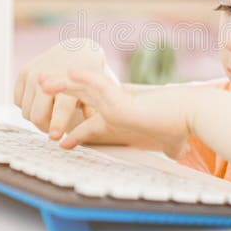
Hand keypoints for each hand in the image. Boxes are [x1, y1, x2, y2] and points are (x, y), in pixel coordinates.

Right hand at [14, 38, 117, 138]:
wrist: (76, 50)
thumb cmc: (87, 75)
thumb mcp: (94, 90)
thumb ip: (90, 108)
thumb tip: (87, 124)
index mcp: (67, 83)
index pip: (60, 109)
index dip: (56, 125)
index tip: (54, 137)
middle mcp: (47, 78)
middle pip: (37, 116)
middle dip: (44, 127)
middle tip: (53, 130)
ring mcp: (32, 74)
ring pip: (26, 111)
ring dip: (36, 118)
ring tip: (48, 114)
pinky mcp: (23, 72)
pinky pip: (18, 101)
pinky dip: (27, 106)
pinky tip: (39, 101)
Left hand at [40, 69, 190, 157]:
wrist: (189, 114)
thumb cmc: (181, 125)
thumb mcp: (172, 142)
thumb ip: (173, 148)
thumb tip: (183, 155)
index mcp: (121, 115)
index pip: (93, 121)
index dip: (77, 132)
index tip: (63, 144)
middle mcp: (115, 104)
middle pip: (81, 96)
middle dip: (61, 93)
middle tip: (41, 88)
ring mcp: (116, 100)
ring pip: (83, 88)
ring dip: (62, 85)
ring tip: (43, 83)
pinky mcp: (121, 98)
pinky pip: (98, 85)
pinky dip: (84, 79)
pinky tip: (71, 74)